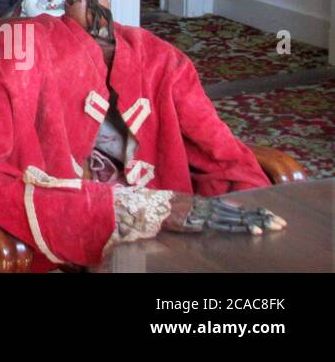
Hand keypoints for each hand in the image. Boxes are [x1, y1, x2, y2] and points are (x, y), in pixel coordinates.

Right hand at [163, 193, 286, 234]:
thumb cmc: (168, 208)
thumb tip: (228, 209)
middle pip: (243, 212)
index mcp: (209, 203)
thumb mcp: (190, 205)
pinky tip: (255, 229)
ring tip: (274, 227)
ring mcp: (208, 213)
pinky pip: (227, 225)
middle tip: (282, 223)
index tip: (272, 216)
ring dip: (258, 222)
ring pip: (239, 218)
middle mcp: (212, 206)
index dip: (256, 212)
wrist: (152, 207)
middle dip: (263, 218)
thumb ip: (208, 208)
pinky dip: (242, 227)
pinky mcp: (203, 221)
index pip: (239, 208)